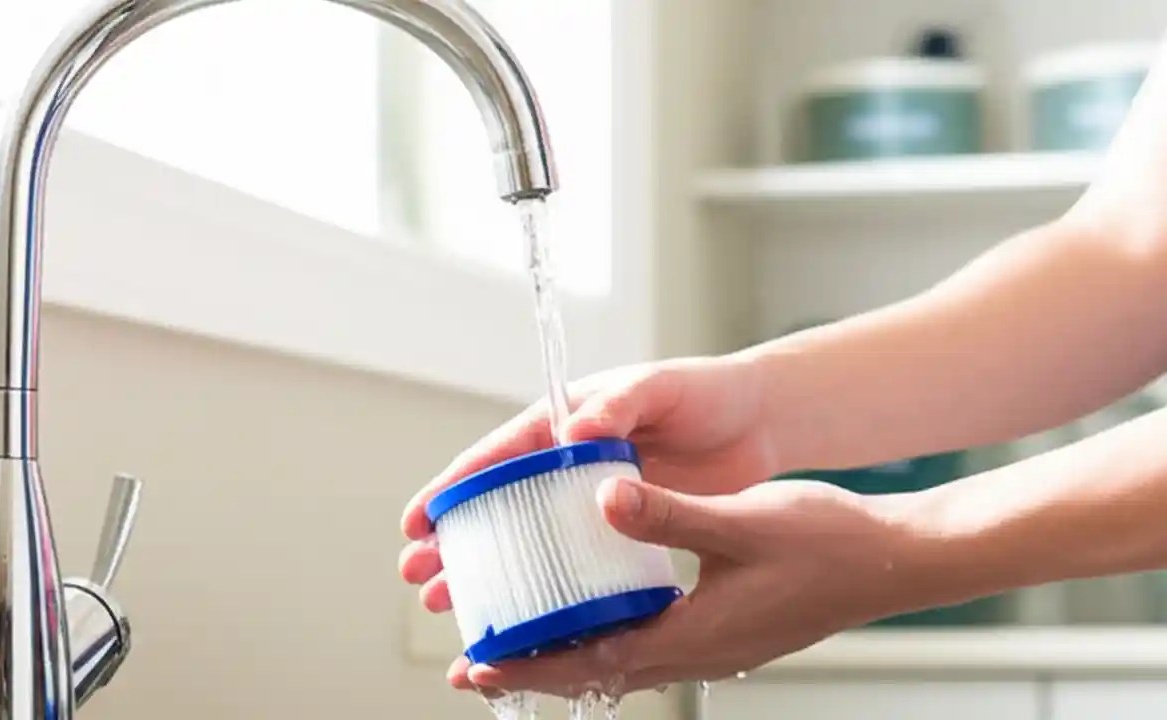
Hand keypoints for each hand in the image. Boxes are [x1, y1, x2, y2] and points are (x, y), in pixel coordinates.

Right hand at [399, 355, 775, 613]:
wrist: (764, 423)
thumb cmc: (707, 393)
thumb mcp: (660, 388)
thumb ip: (619, 405)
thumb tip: (576, 427)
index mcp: (565, 421)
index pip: (496, 456)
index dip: (453, 487)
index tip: (417, 520)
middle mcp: (569, 464)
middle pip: (496, 506)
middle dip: (453, 541)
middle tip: (419, 575)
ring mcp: (593, 501)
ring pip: (526, 540)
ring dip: (487, 570)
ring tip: (449, 604)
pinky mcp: (624, 530)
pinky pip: (575, 561)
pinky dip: (547, 586)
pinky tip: (528, 614)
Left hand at [455, 476, 917, 695]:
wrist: (895, 561)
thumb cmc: (827, 542)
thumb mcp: (742, 520)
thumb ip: (668, 514)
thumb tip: (603, 497)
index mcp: (694, 634)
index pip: (591, 662)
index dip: (530, 665)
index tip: (478, 664)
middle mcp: (700, 651)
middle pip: (598, 673)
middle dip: (535, 670)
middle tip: (477, 665)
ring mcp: (717, 646)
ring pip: (624, 663)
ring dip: (569, 657)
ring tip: (524, 646)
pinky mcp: (729, 631)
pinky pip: (653, 647)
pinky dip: (612, 640)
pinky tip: (601, 617)